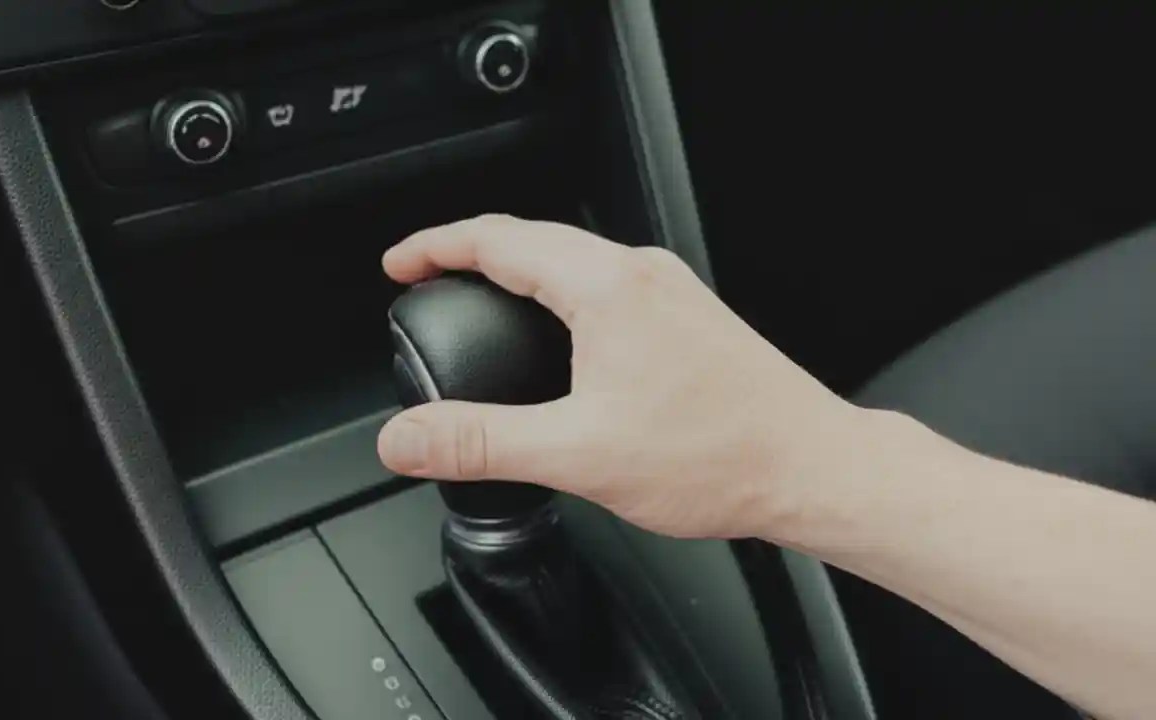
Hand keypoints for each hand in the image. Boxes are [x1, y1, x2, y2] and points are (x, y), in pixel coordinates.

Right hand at [378, 214, 864, 538]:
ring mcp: (669, 291)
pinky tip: (556, 331)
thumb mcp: (579, 454)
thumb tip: (407, 437)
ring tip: (479, 297)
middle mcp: (642, 274)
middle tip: (426, 275)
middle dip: (469, 252)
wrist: (810, 467)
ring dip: (517, 268)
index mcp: (607, 288)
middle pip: (533, 238)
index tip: (399, 262)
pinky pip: (604, 282)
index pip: (497, 239)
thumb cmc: (720, 455)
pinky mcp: (687, 317)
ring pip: (572, 258)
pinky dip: (558, 291)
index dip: (435, 246)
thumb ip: (481, 444)